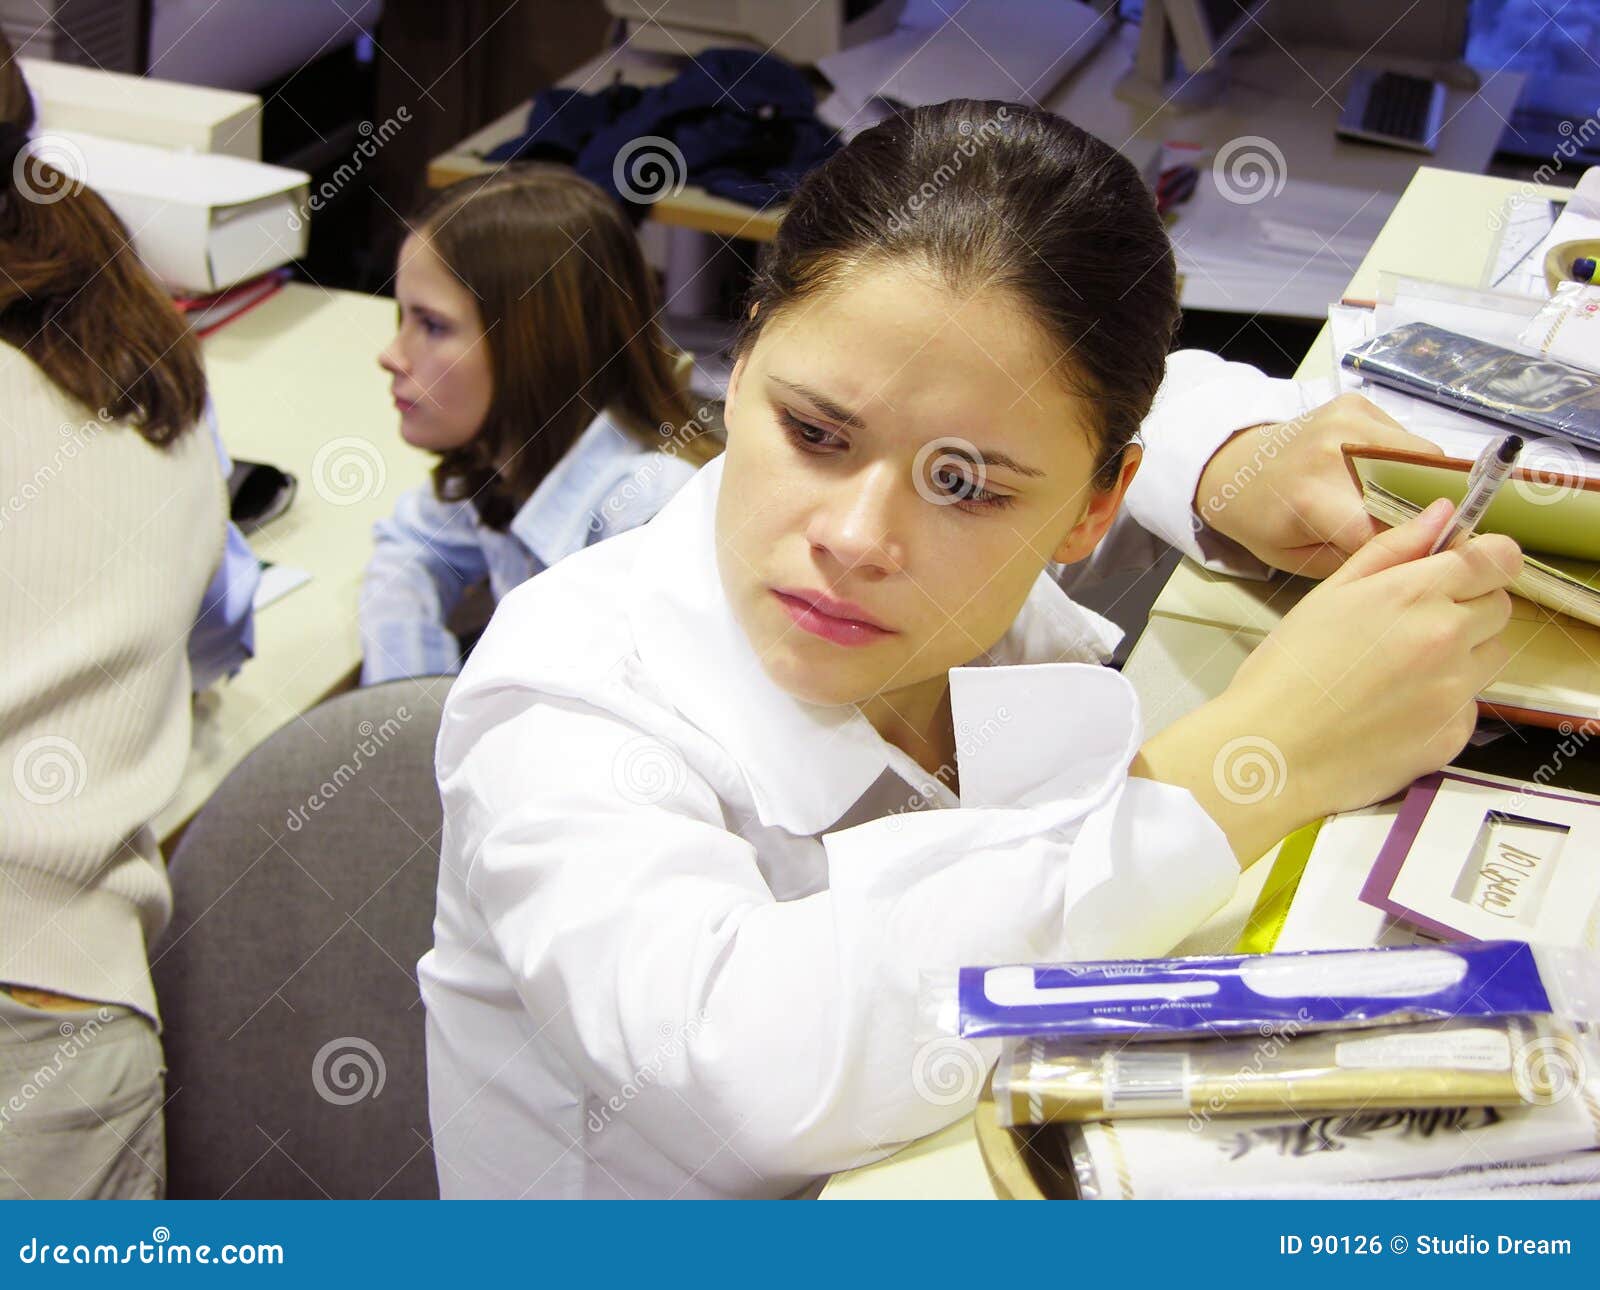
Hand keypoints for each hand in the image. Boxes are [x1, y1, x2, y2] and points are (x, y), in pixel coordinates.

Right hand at [1134, 499, 1521, 863]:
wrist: (1271, 753)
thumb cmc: (1285, 672)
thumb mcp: (1328, 595)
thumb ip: (1391, 550)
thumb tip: (1442, 515)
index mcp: (1415, 595)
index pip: (1499, 558)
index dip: (1486, 559)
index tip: (1465, 568)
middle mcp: (1448, 639)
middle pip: (1500, 606)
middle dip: (1469, 606)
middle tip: (1414, 623)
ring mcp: (1456, 691)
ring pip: (1491, 656)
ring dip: (1463, 653)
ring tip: (1401, 668)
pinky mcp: (1454, 734)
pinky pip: (1469, 704)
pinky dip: (1443, 702)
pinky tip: (1393, 708)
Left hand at [1194, 392, 1442, 577]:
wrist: (1235, 466)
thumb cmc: (1264, 522)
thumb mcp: (1299, 559)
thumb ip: (1356, 558)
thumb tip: (1419, 549)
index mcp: (1314, 497)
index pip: (1390, 527)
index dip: (1419, 544)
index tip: (1432, 557)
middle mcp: (1335, 451)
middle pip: (1421, 484)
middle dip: (1430, 511)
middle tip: (1424, 529)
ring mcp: (1349, 420)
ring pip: (1425, 455)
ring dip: (1422, 481)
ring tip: (1398, 500)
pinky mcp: (1356, 403)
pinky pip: (1406, 437)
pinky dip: (1404, 459)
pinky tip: (1376, 473)